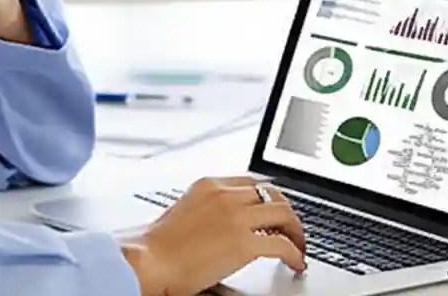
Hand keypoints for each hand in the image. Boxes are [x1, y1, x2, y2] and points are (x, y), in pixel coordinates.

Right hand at [120, 177, 306, 295]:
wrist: (149, 261)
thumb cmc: (158, 246)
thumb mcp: (184, 212)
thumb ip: (208, 210)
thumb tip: (225, 224)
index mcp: (209, 185)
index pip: (252, 183)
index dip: (268, 198)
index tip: (274, 212)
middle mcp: (225, 195)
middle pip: (272, 194)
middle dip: (286, 213)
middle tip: (292, 230)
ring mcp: (236, 217)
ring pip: (284, 214)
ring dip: (296, 231)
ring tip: (298, 246)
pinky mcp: (244, 243)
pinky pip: (282, 245)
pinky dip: (295, 254)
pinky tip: (295, 263)